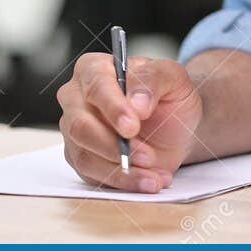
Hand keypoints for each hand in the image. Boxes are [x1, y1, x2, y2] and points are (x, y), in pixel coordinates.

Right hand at [56, 52, 203, 192]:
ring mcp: (75, 131)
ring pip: (85, 155)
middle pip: (80, 125)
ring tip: (154, 174)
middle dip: (114, 145)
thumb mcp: (172, 77)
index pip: (96, 86)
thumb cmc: (168, 96)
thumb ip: (153, 80)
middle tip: (147, 156)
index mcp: (94, 69)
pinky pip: (94, 175)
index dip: (113, 107)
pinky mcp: (80, 159)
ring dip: (122, 169)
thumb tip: (136, 102)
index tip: (132, 126)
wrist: (175, 127)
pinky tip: (149, 180)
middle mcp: (76, 98)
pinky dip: (124, 182)